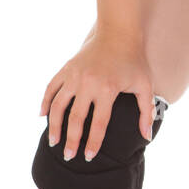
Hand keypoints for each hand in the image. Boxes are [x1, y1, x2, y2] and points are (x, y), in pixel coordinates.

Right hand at [39, 28, 155, 162]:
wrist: (118, 32)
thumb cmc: (134, 60)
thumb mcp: (145, 85)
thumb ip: (146, 112)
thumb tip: (147, 137)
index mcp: (107, 89)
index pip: (98, 124)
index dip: (93, 142)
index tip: (88, 157)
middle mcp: (87, 83)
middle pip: (75, 119)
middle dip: (71, 140)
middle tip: (68, 156)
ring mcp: (74, 76)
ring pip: (58, 105)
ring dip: (54, 125)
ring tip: (53, 142)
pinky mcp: (66, 68)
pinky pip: (51, 88)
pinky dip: (45, 102)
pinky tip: (41, 116)